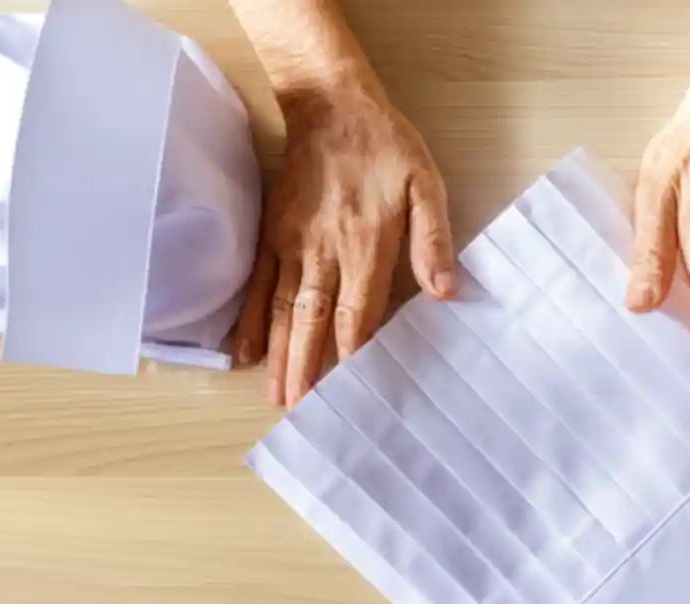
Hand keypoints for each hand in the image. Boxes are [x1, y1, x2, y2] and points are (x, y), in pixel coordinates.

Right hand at [234, 89, 456, 405]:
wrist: (331, 106)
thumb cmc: (386, 147)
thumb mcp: (426, 186)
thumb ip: (434, 240)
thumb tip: (445, 292)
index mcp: (366, 245)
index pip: (357, 313)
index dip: (352, 353)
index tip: (350, 393)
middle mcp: (324, 252)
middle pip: (312, 321)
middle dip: (307, 368)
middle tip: (301, 411)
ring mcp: (292, 244)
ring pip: (281, 309)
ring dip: (278, 355)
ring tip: (275, 394)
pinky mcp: (272, 234)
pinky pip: (256, 284)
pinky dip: (248, 319)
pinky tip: (244, 350)